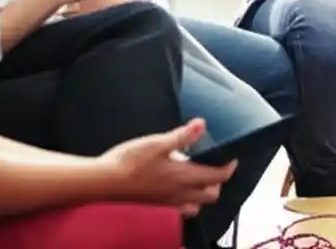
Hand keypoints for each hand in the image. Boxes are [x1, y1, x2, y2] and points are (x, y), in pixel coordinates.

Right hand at [102, 119, 236, 216]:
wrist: (103, 182)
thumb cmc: (129, 161)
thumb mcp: (157, 143)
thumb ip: (182, 136)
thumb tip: (202, 124)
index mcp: (184, 177)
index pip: (218, 177)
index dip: (229, 168)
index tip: (232, 158)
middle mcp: (180, 194)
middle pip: (211, 195)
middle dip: (217, 183)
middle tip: (214, 167)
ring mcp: (167, 203)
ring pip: (195, 205)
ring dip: (201, 194)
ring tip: (196, 178)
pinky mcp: (155, 206)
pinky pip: (179, 210)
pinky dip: (184, 202)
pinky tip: (175, 189)